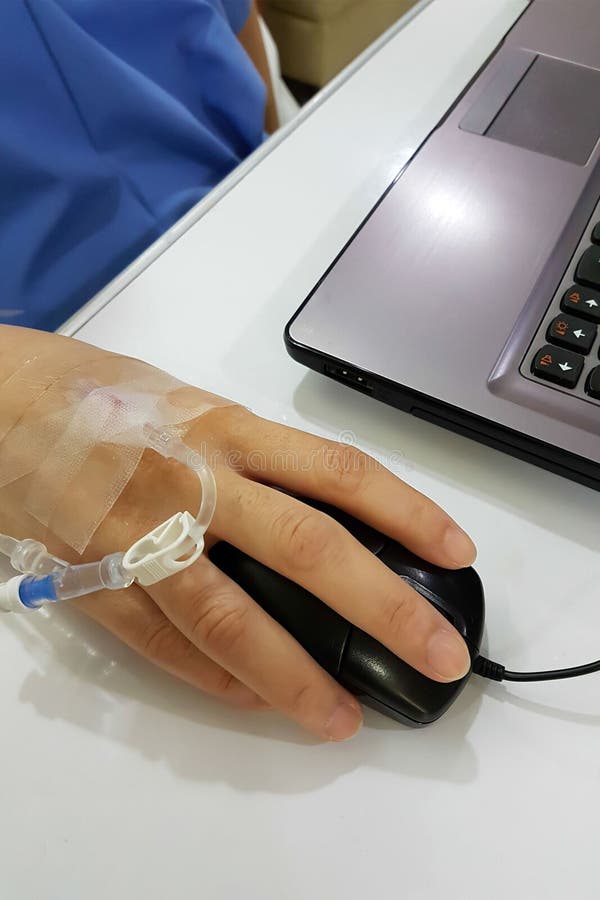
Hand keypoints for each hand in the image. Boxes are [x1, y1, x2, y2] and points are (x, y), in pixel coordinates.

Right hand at [0, 330, 475, 740]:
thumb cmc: (101, 398)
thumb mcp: (192, 407)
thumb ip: (253, 455)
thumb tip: (324, 506)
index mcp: (225, 430)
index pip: (337, 471)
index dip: (406, 511)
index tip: (455, 551)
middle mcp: (193, 482)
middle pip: (305, 547)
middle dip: (381, 606)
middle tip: (434, 654)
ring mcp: (141, 537)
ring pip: (230, 615)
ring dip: (293, 674)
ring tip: (340, 716)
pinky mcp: (95, 581)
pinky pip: (163, 644)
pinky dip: (213, 679)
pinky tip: (255, 698)